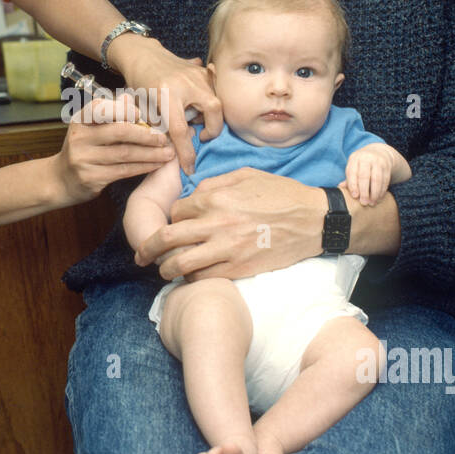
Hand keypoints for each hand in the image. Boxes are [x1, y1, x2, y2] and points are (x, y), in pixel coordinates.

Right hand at [53, 94, 174, 204]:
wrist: (62, 180)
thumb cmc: (85, 149)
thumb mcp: (92, 127)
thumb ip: (111, 113)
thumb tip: (130, 97)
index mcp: (81, 119)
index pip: (103, 108)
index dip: (127, 110)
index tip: (146, 116)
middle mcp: (79, 137)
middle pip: (119, 131)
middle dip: (147, 134)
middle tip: (165, 138)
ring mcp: (83, 158)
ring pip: (125, 153)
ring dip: (151, 154)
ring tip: (169, 153)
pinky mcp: (90, 178)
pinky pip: (123, 171)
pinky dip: (143, 167)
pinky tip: (157, 165)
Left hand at [105, 36, 222, 173]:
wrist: (143, 56)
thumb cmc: (139, 84)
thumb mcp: (143, 109)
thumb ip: (158, 129)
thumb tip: (173, 151)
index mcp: (167, 94)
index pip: (181, 130)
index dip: (187, 152)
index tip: (190, 168)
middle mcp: (186, 82)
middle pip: (214, 110)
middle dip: (213, 129)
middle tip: (202, 137)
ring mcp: (197, 73)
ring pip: (216, 100)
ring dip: (210, 115)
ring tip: (195, 118)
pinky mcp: (203, 70)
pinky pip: (214, 89)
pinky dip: (209, 101)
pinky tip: (197, 104)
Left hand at [132, 168, 324, 280]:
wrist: (313, 220)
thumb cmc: (282, 194)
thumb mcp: (246, 175)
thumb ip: (215, 183)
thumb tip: (193, 194)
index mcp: (215, 198)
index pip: (176, 212)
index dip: (172, 219)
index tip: (175, 226)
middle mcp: (216, 223)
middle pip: (167, 238)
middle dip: (148, 248)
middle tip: (141, 255)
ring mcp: (227, 248)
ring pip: (180, 263)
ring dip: (166, 269)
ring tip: (163, 271)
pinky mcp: (239, 268)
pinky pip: (204, 277)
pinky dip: (193, 278)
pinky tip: (193, 276)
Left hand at [343, 144, 395, 205]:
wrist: (379, 152)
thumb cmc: (362, 164)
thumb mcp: (354, 167)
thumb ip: (349, 178)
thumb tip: (340, 187)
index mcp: (355, 158)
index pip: (353, 173)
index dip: (353, 185)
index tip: (355, 197)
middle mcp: (366, 158)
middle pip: (364, 176)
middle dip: (364, 192)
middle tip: (364, 203)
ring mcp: (378, 161)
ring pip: (377, 179)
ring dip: (375, 193)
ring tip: (372, 203)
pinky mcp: (387, 166)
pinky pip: (385, 180)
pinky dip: (382, 191)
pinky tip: (379, 198)